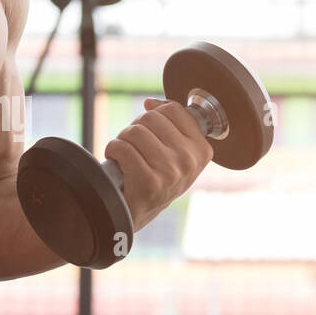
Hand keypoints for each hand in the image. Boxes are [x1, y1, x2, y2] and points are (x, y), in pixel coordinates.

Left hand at [104, 98, 213, 231]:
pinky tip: (118, 163)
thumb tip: (151, 103)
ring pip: (135, 131)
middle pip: (151, 118)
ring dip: (123, 140)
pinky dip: (113, 151)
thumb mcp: (174, 151)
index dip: (154, 115)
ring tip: (127, 155)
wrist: (139, 211)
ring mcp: (171, 172)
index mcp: (201, 150)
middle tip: (135, 146)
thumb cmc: (155, 177)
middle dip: (136, 128)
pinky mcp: (149, 182)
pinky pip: (122, 148)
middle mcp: (190, 161)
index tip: (151, 132)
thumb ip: (170, 124)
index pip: (173, 110)